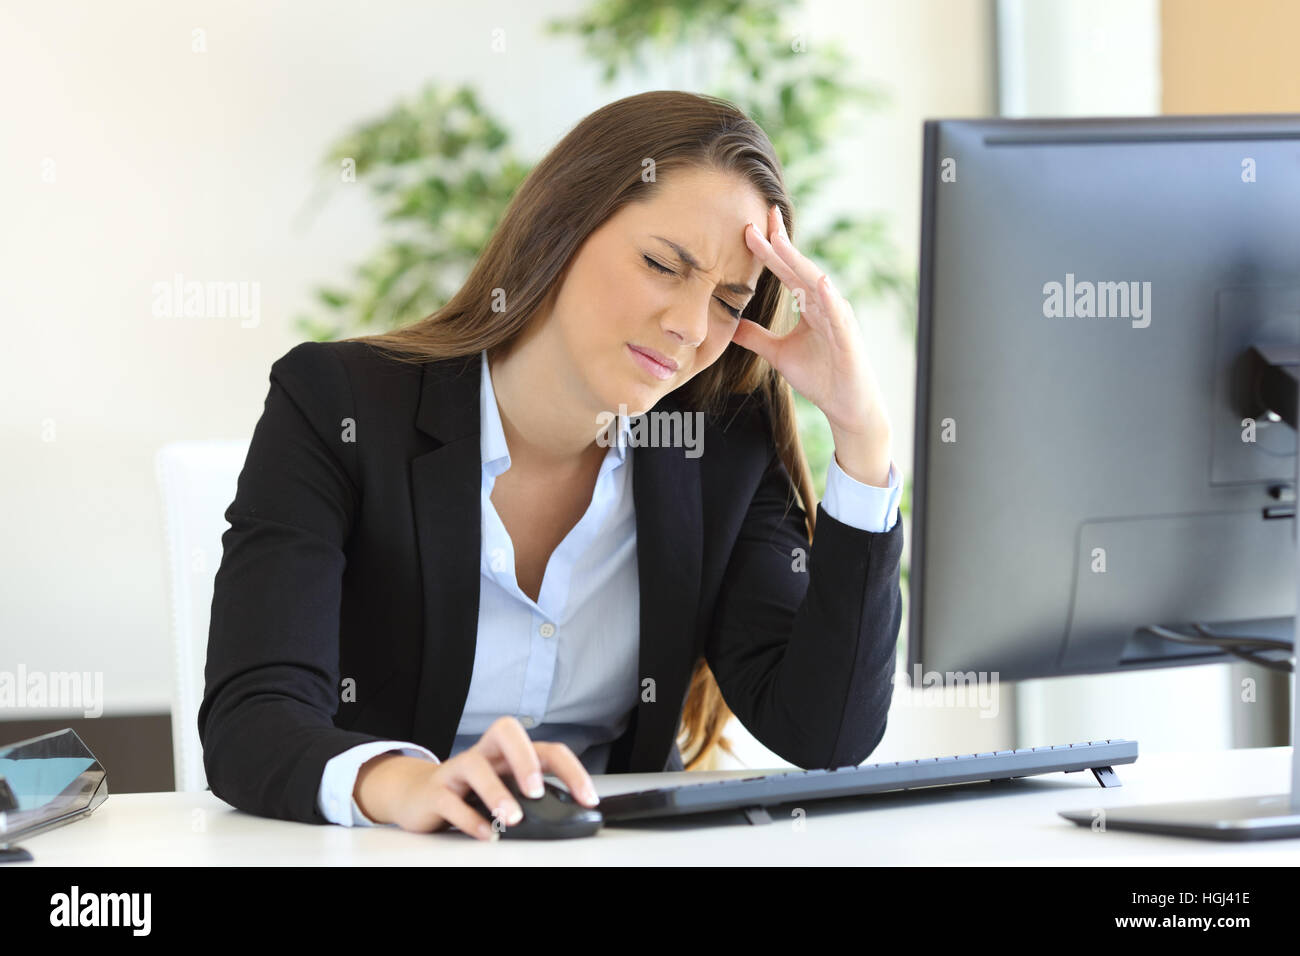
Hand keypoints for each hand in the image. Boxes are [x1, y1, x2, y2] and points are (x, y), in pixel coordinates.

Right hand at [353, 716, 599, 839]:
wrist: (418, 796)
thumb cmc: (471, 792)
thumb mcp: (504, 790)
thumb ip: (530, 798)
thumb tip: (571, 819)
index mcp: (509, 753)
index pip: (546, 748)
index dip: (571, 770)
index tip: (587, 799)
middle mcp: (485, 753)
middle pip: (506, 733)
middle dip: (525, 760)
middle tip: (537, 792)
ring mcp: (457, 770)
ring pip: (474, 765)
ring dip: (495, 792)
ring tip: (512, 818)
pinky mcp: (435, 792)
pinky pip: (450, 800)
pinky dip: (470, 819)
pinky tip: (486, 833)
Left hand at [733, 205, 893, 485]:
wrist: (846, 405)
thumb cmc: (820, 377)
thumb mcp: (778, 354)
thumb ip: (757, 337)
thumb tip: (730, 325)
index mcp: (810, 305)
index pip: (786, 271)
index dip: (769, 249)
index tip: (750, 226)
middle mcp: (825, 304)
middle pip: (799, 268)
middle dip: (781, 242)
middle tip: (763, 216)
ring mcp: (838, 317)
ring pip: (815, 283)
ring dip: (798, 261)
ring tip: (779, 239)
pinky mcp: (848, 336)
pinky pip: (836, 313)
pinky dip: (827, 296)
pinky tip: (817, 280)